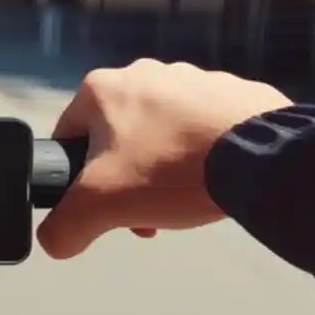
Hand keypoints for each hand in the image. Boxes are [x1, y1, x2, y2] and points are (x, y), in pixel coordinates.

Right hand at [37, 60, 291, 258]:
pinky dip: (202, 154)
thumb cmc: (171, 170)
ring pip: (160, 133)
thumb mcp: (100, 206)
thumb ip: (62, 227)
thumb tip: (54, 242)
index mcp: (101, 88)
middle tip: (144, 212)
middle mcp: (143, 72)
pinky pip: (204, 127)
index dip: (78, 180)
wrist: (261, 157)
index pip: (68, 138)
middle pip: (117, 138)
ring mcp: (192, 77)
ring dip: (163, 168)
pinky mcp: (234, 90)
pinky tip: (213, 179)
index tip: (105, 207)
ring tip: (183, 200)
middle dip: (127, 178)